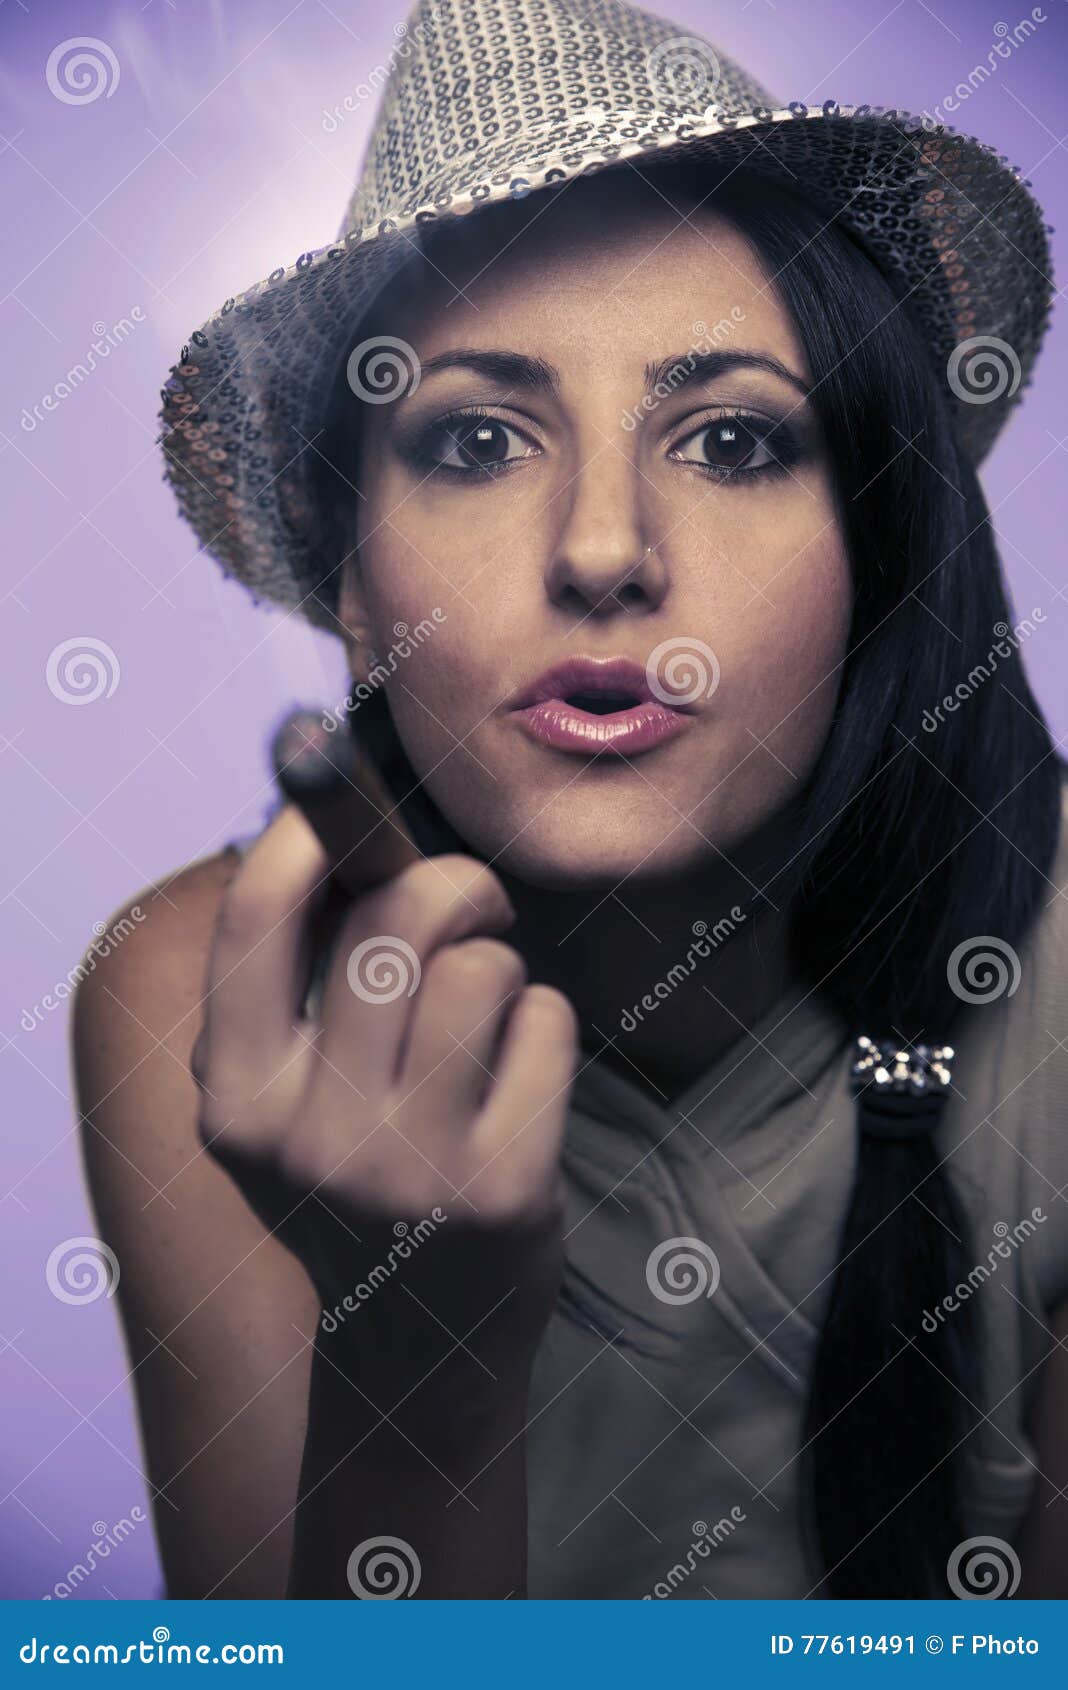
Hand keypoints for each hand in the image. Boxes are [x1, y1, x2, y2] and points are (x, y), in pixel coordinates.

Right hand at [190, 807, 578, 1381]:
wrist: (422, 1344)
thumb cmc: (368, 1169)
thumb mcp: (297, 1094)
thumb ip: (307, 976)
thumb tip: (342, 814)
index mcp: (235, 1101)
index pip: (256, 919)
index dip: (309, 830)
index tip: (347, 799)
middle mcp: (305, 1139)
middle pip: (394, 922)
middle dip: (453, 884)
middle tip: (474, 903)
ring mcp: (405, 1171)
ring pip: (481, 968)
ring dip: (501, 966)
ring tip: (489, 1015)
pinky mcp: (501, 1191)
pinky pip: (544, 1023)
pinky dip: (544, 1026)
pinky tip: (520, 1080)